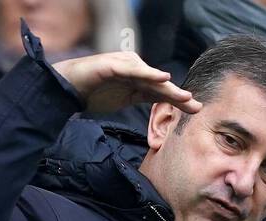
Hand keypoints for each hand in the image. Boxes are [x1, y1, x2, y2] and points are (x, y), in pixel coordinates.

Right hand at [52, 51, 202, 114]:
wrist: (69, 87)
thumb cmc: (95, 93)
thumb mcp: (124, 100)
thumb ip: (141, 99)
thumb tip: (160, 110)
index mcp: (138, 80)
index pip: (161, 91)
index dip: (178, 100)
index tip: (195, 109)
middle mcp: (134, 70)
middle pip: (160, 84)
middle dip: (178, 95)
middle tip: (196, 105)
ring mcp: (124, 66)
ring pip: (150, 77)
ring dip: (168, 86)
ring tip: (184, 95)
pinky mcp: (113, 65)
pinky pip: (133, 70)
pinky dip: (148, 73)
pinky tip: (162, 77)